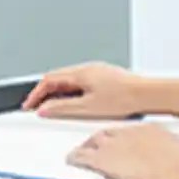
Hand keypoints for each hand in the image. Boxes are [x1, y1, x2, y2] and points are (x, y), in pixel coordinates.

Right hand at [22, 62, 145, 118]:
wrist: (148, 95)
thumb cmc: (124, 98)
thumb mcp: (88, 108)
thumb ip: (63, 109)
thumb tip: (46, 109)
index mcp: (80, 73)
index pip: (49, 80)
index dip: (36, 94)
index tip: (29, 105)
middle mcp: (87, 69)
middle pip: (57, 78)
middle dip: (45, 93)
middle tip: (38, 107)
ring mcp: (97, 71)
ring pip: (69, 80)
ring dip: (58, 93)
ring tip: (55, 108)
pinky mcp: (105, 77)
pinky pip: (81, 82)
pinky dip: (71, 92)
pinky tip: (77, 104)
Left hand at [66, 123, 178, 178]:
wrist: (176, 177)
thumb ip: (169, 152)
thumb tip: (172, 159)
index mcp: (147, 130)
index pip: (127, 131)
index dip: (120, 139)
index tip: (120, 144)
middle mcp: (127, 134)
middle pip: (106, 133)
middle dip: (99, 140)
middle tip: (95, 147)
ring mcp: (113, 146)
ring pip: (91, 143)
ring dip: (85, 148)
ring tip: (79, 153)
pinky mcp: (102, 160)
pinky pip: (82, 157)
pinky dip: (75, 158)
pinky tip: (71, 161)